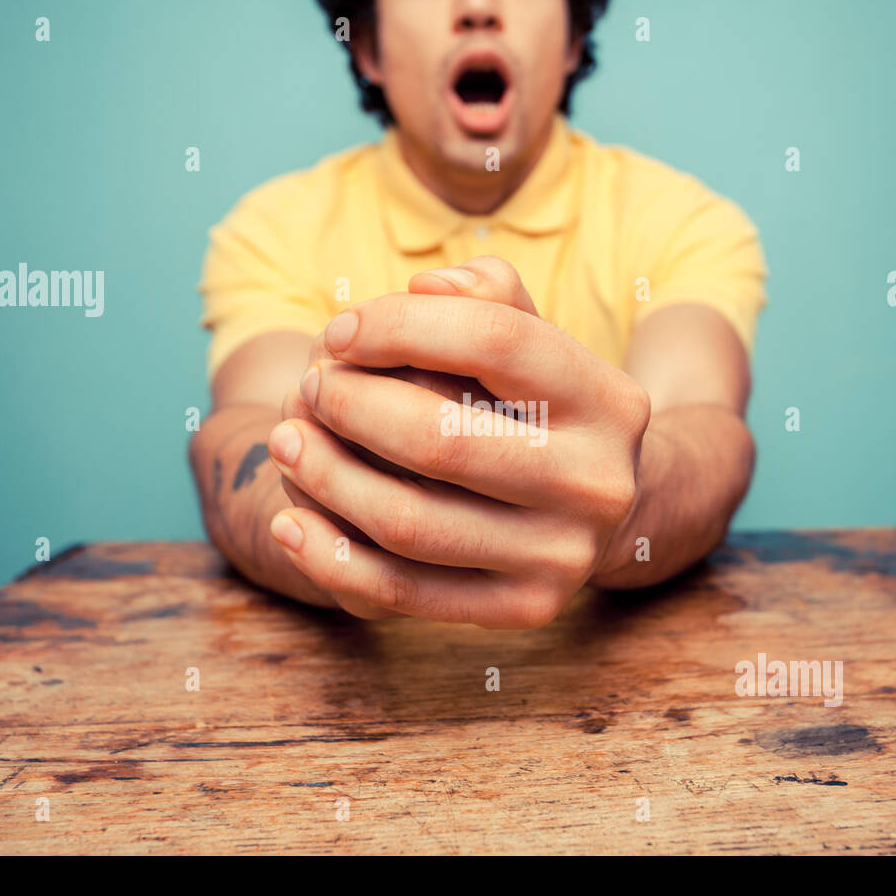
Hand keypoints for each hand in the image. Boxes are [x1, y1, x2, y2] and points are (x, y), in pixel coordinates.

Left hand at [267, 257, 650, 628]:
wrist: (588, 510)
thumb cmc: (536, 406)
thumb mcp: (532, 338)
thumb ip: (486, 293)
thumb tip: (427, 286)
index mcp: (610, 400)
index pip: (495, 341)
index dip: (400, 327)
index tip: (338, 330)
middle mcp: (599, 484)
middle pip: (441, 439)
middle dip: (351, 406)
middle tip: (309, 387)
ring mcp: (565, 557)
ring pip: (409, 522)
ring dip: (325, 478)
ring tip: (285, 441)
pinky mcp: (525, 609)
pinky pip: (402, 591)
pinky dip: (331, 557)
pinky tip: (292, 521)